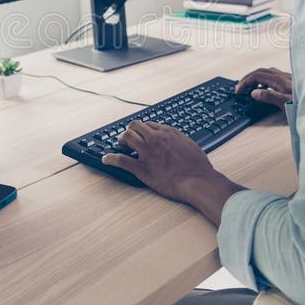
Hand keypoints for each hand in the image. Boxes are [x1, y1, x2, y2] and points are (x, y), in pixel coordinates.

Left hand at [102, 120, 219, 200]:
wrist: (198, 181)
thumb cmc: (199, 167)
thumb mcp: (191, 146)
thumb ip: (180, 141)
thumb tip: (178, 142)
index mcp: (168, 133)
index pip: (149, 124)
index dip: (143, 130)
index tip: (141, 135)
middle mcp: (156, 139)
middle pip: (134, 126)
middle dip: (129, 131)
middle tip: (127, 140)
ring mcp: (148, 152)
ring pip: (126, 137)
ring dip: (120, 140)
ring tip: (120, 146)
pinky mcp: (142, 168)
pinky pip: (121, 160)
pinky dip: (110, 159)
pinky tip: (106, 159)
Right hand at [235, 67, 292, 106]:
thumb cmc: (303, 104)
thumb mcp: (285, 103)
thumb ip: (269, 97)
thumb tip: (254, 93)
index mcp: (279, 80)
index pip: (256, 76)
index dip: (245, 82)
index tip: (238, 90)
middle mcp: (282, 76)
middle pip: (260, 72)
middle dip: (247, 78)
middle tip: (240, 87)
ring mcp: (287, 78)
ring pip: (267, 73)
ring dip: (255, 78)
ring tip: (249, 87)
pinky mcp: (290, 82)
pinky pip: (273, 76)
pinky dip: (264, 80)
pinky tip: (265, 88)